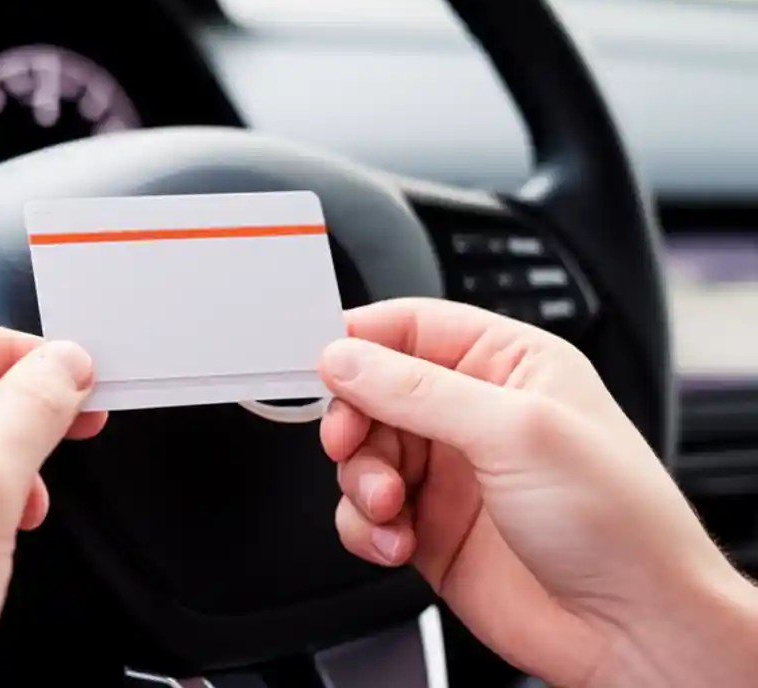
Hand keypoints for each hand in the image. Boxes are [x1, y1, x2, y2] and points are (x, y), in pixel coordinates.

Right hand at [321, 298, 757, 687]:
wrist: (632, 629)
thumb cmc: (617, 522)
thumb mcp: (514, 431)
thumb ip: (417, 390)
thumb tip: (345, 357)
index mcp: (508, 365)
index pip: (413, 327)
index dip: (361, 340)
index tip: (324, 363)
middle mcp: (475, 415)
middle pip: (373, 392)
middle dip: (354, 421)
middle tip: (349, 444)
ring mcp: (451, 474)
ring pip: (363, 455)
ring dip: (361, 481)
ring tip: (388, 506)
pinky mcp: (430, 529)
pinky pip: (366, 514)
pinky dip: (366, 528)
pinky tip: (397, 541)